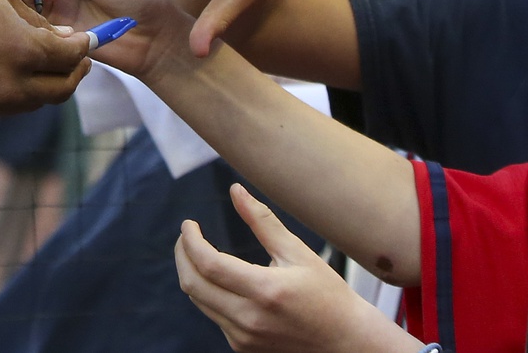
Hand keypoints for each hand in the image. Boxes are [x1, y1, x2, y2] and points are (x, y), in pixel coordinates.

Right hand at [0, 0, 91, 118]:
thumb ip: (35, 19)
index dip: (84, 46)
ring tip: (47, 62)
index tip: (87, 38)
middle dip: (75, 72)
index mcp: (21, 49)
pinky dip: (18, 90)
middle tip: (78, 57)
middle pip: (61, 89)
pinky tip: (14, 69)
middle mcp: (9, 84)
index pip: (71, 56)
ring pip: (35, 102)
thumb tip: (63, 36)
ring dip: (47, 83)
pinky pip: (6, 105)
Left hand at [174, 185, 421, 352]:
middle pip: (193, 285)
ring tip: (198, 252)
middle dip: (182, 255)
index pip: (209, 265)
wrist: (346, 342)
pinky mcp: (243, 348)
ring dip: (193, 274)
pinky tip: (221, 279)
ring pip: (199, 302)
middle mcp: (250, 319)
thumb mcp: (298, 252)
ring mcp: (244, 338)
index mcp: (265, 291)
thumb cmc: (327, 294)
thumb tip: (236, 191)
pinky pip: (213, 316)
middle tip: (186, 236)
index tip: (188, 224)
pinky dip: (209, 293)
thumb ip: (262, 221)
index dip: (191, 241)